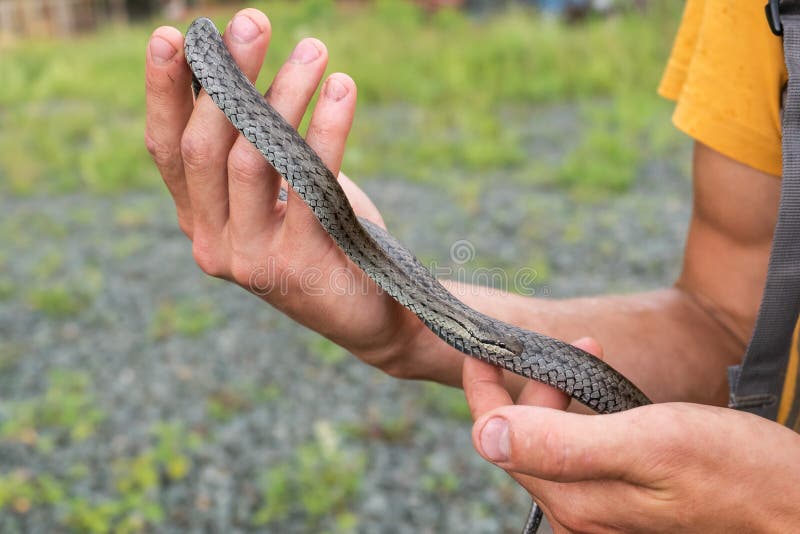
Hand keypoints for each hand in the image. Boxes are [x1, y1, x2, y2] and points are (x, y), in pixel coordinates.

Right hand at [144, 8, 424, 370]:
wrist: (370, 313)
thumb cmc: (325, 239)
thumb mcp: (279, 192)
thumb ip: (253, 148)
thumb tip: (238, 72)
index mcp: (199, 220)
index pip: (167, 149)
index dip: (164, 92)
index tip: (172, 36)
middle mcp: (212, 242)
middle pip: (206, 146)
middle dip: (228, 78)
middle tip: (255, 21)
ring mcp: (251, 259)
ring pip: (253, 159)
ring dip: (283, 96)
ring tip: (315, 50)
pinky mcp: (298, 265)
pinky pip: (309, 184)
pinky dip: (327, 130)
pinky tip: (343, 90)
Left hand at [463, 339, 799, 532]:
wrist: (793, 505)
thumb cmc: (735, 474)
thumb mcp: (648, 445)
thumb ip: (563, 444)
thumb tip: (485, 435)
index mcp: (573, 500)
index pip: (496, 439)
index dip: (482, 389)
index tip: (480, 345)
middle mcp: (579, 511)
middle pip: (522, 437)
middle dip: (534, 384)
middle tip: (577, 346)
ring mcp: (602, 508)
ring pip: (551, 439)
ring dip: (562, 394)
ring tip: (594, 355)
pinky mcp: (624, 499)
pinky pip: (580, 448)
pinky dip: (584, 412)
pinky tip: (608, 391)